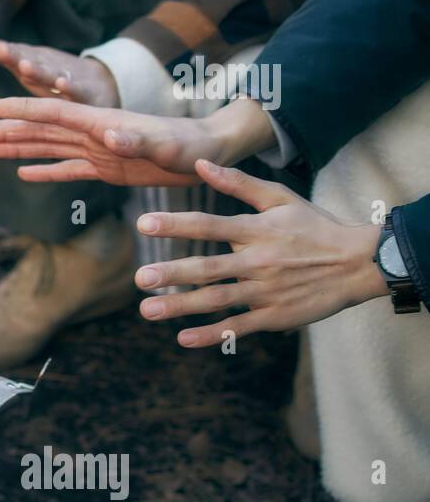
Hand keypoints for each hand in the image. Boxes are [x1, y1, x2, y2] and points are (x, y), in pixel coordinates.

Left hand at [0, 37, 119, 107]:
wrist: (101, 82)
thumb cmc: (53, 76)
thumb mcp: (29, 65)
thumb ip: (6, 55)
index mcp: (32, 63)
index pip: (13, 55)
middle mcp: (47, 67)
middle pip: (29, 60)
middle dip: (15, 56)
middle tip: (1, 50)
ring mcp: (65, 78)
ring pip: (49, 75)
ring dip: (38, 70)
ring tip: (25, 66)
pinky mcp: (83, 92)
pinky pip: (75, 90)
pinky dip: (69, 86)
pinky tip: (62, 84)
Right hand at [0, 94, 278, 185]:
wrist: (213, 152)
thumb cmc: (194, 148)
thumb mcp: (167, 146)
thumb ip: (138, 141)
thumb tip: (110, 136)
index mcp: (101, 123)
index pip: (55, 114)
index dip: (24, 111)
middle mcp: (93, 133)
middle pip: (40, 130)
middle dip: (5, 130)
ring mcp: (98, 150)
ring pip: (47, 148)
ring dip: (15, 149)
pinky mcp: (108, 168)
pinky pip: (69, 170)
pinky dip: (45, 171)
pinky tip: (23, 175)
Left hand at [133, 160, 386, 346]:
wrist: (360, 263)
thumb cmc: (315, 227)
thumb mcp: (280, 198)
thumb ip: (238, 182)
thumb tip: (200, 163)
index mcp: (257, 231)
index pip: (210, 225)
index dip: (176, 225)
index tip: (143, 224)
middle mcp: (259, 261)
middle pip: (209, 267)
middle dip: (172, 273)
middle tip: (140, 278)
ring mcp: (266, 291)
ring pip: (218, 300)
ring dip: (182, 306)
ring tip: (148, 310)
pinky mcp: (275, 315)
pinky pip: (239, 327)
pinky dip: (212, 334)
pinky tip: (183, 337)